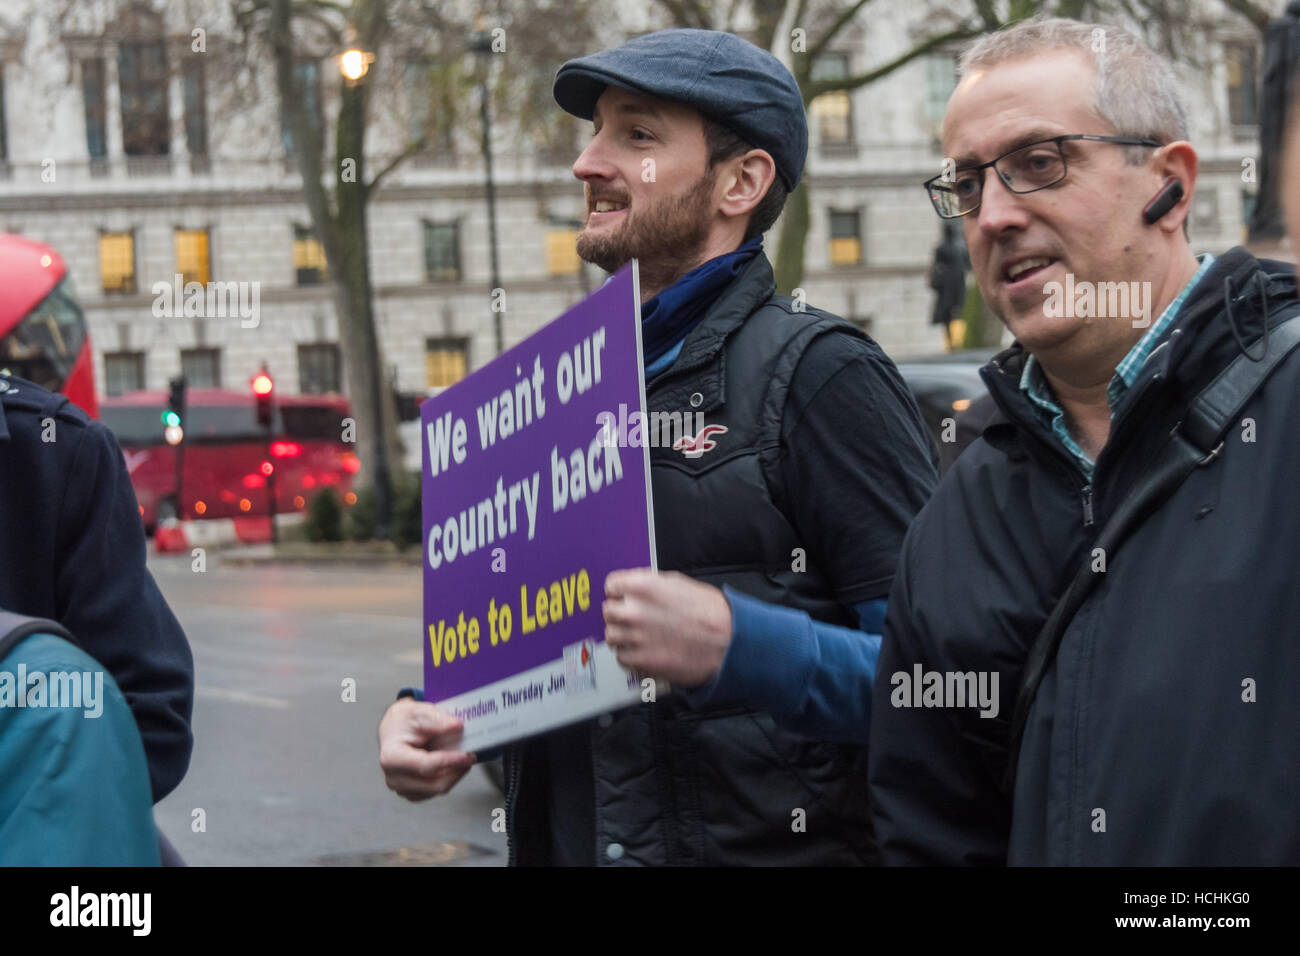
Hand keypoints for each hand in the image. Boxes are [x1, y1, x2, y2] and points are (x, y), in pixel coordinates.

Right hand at [378, 698, 475, 800]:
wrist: (395, 730)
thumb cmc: (404, 721)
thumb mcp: (418, 711)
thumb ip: (437, 719)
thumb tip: (456, 726)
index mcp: (392, 757)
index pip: (425, 766)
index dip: (448, 761)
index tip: (466, 755)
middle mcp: (393, 777)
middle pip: (433, 784)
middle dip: (456, 770)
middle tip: (471, 756)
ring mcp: (401, 788)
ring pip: (437, 790)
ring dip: (454, 775)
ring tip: (463, 758)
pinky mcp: (410, 792)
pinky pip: (435, 791)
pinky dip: (448, 779)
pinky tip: (453, 765)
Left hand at [602, 569, 731, 687]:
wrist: (728, 642)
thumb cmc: (711, 613)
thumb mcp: (679, 584)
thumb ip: (651, 584)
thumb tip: (635, 587)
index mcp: (642, 587)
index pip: (611, 586)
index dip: (619, 592)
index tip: (622, 597)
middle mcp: (634, 611)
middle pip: (607, 611)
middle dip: (619, 614)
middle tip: (634, 619)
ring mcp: (635, 638)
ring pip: (611, 636)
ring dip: (623, 636)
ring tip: (640, 637)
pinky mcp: (640, 662)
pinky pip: (621, 658)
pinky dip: (631, 656)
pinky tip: (647, 651)